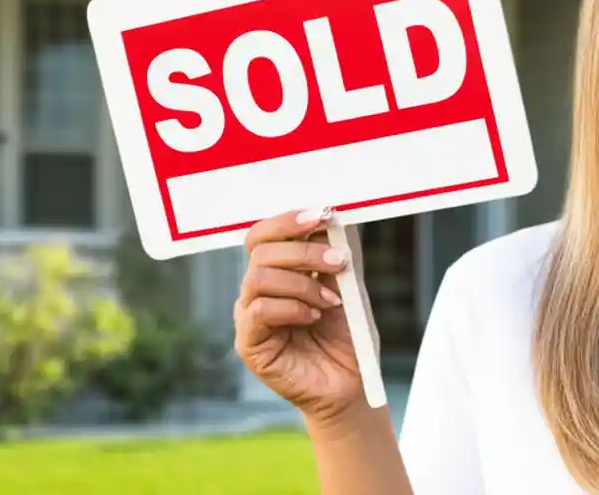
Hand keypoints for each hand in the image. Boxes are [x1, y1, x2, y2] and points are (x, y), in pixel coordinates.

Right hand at [234, 209, 361, 422]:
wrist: (350, 383)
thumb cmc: (346, 335)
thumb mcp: (347, 286)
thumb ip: (338, 252)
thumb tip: (338, 216)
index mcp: (276, 272)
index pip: (263, 235)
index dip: (287, 221)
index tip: (321, 214)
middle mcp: (256, 291)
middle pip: (261, 251)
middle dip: (305, 251)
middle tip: (339, 262)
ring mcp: (248, 318)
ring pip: (258, 278)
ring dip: (303, 283)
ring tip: (331, 301)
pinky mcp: (249, 344)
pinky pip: (259, 311)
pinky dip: (293, 307)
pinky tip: (314, 317)